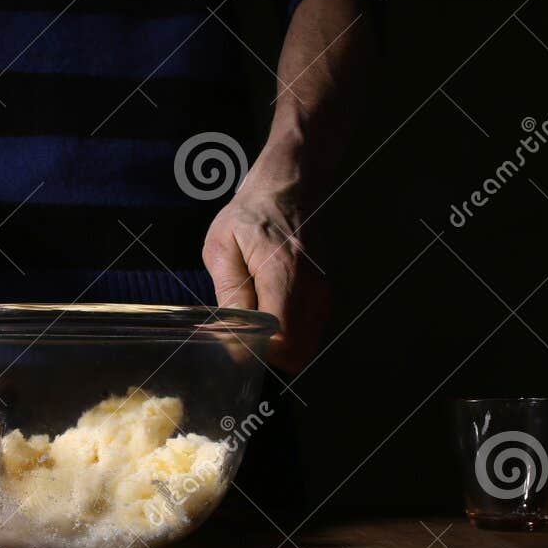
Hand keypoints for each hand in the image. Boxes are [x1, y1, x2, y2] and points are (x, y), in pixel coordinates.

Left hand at [202, 165, 329, 373]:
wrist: (289, 188)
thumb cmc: (251, 213)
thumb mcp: (223, 248)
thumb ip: (230, 293)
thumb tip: (231, 335)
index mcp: (284, 272)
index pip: (279, 338)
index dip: (255, 354)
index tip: (232, 352)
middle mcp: (312, 289)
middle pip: (296, 353)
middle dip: (267, 359)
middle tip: (239, 346)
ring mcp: (323, 294)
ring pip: (304, 348)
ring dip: (277, 351)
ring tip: (250, 332)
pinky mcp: (324, 297)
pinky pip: (308, 334)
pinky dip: (287, 338)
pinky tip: (266, 322)